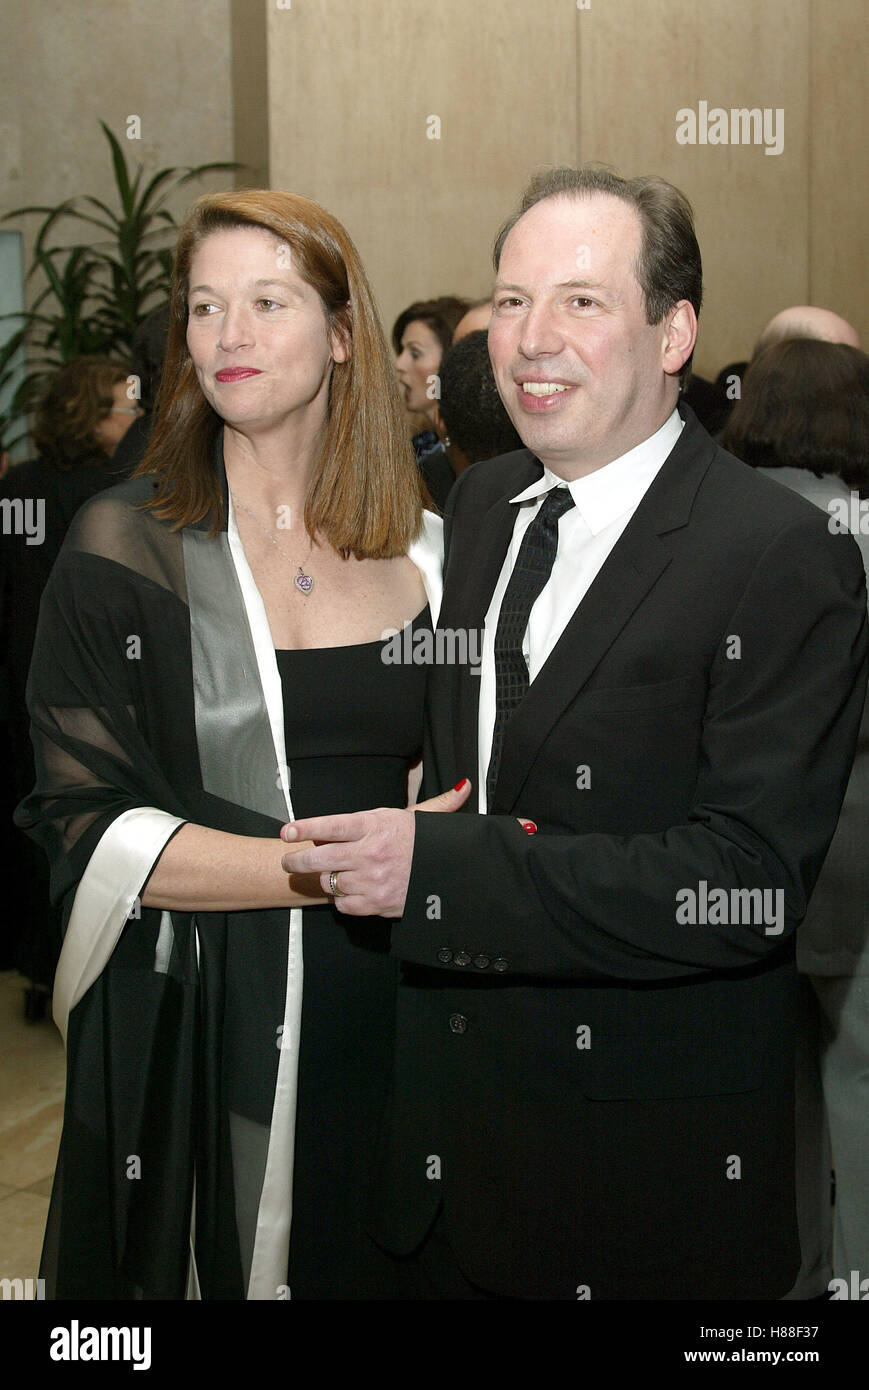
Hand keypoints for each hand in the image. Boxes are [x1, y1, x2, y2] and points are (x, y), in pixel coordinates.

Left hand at [279, 778, 472, 916]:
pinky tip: (348, 890)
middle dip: (297, 861)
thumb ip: (430, 802)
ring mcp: (372, 880)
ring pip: (330, 882)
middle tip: (289, 860)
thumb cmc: (427, 846)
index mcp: (377, 825)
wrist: (451, 880)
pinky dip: (342, 899)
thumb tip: (461, 786)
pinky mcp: (376, 904)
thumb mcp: (422, 818)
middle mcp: (371, 853)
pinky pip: (343, 904)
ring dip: (325, 878)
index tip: (287, 832)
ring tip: (327, 873)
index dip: (305, 828)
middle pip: (320, 857)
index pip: (331, 824)